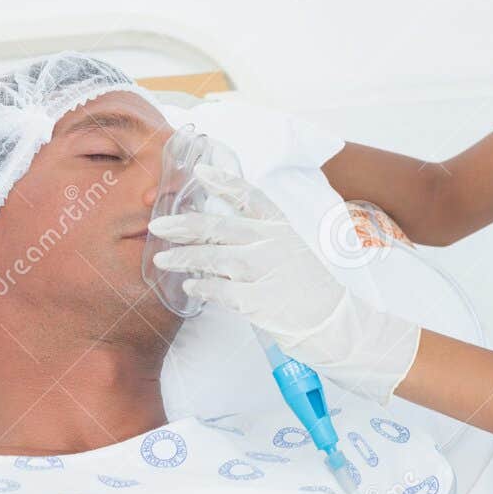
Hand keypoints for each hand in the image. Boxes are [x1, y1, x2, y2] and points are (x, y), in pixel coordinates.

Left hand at [149, 164, 419, 405]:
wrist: (334, 322)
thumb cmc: (309, 287)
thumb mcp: (290, 250)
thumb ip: (259, 238)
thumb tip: (216, 233)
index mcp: (281, 227)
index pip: (250, 196)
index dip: (224, 182)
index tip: (201, 171)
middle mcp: (272, 244)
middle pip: (219, 227)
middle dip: (184, 225)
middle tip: (158, 225)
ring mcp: (265, 272)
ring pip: (214, 257)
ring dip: (183, 257)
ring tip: (161, 258)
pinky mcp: (259, 301)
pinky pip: (220, 290)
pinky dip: (202, 287)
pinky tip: (188, 286)